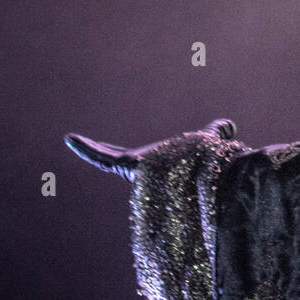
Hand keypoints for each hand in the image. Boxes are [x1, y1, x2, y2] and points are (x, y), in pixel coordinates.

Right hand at [64, 119, 237, 181]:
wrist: (208, 173)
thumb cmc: (212, 163)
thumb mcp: (212, 141)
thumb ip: (218, 133)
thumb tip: (229, 126)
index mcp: (163, 166)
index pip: (145, 161)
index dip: (136, 156)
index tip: (125, 155)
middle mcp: (148, 171)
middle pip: (122, 159)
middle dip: (107, 153)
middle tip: (93, 146)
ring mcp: (137, 169)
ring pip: (108, 158)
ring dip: (91, 150)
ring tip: (73, 140)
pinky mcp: (130, 165)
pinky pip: (104, 159)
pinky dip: (87, 150)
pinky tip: (70, 139)